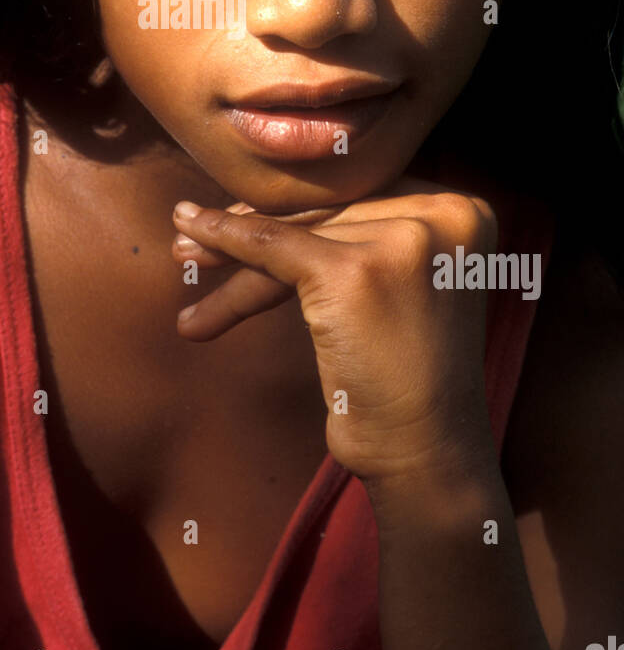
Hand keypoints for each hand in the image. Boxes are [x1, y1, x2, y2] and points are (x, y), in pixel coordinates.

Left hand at [170, 178, 498, 486]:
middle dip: (257, 226)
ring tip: (184, 259)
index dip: (298, 208)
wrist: (425, 454)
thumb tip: (277, 201)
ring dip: (231, 249)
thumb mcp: (396, 286)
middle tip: (195, 240)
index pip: (362, 195)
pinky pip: (273, 245)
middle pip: (329, 210)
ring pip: (296, 230)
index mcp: (466, 211)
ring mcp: (404, 240)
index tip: (241, 216)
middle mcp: (446, 213)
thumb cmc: (406, 377)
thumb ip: (363, 236)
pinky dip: (226, 241)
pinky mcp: (355, 271)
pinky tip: (189, 239)